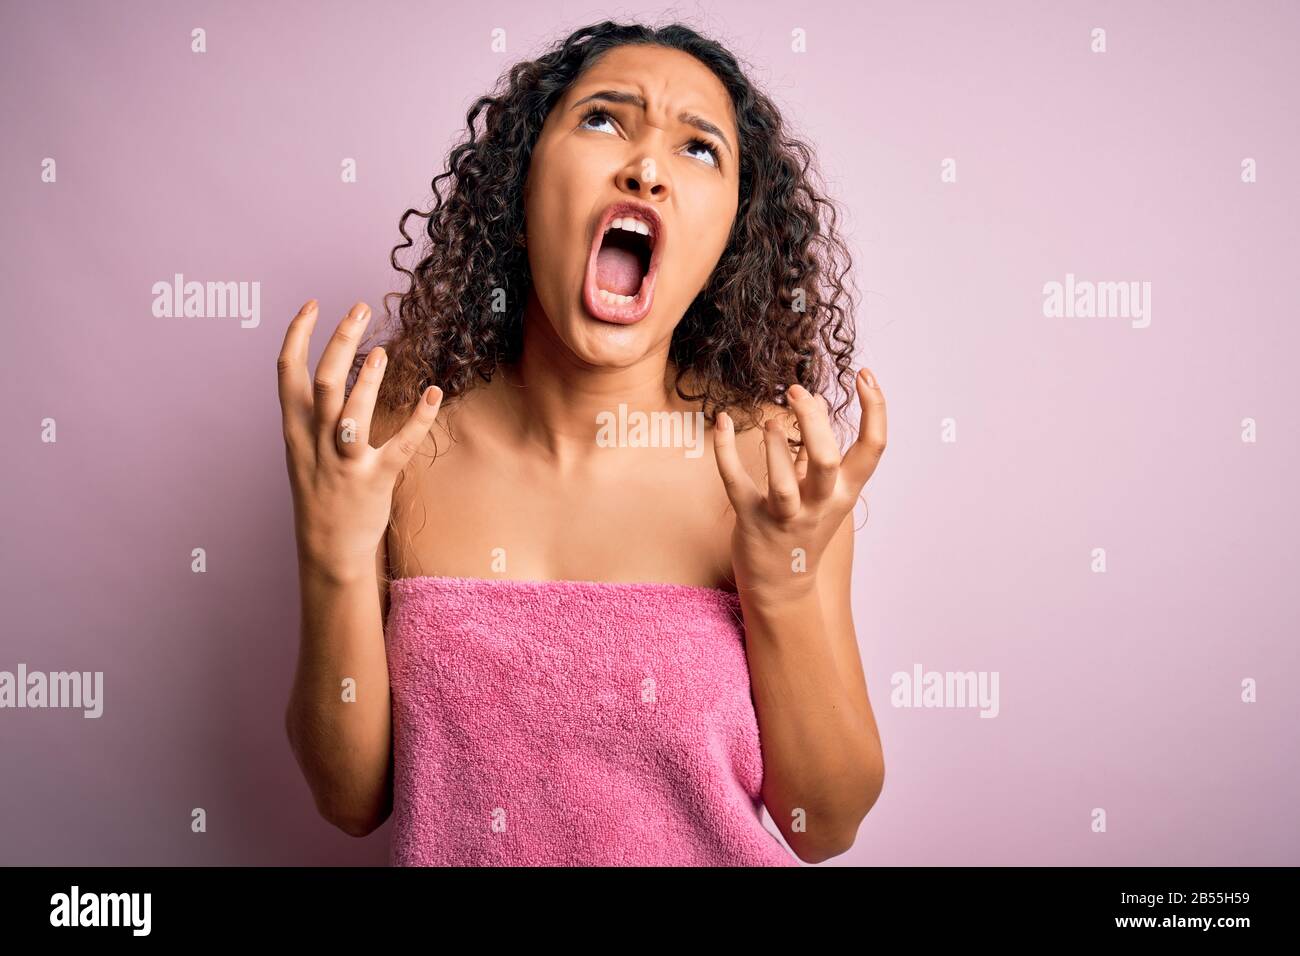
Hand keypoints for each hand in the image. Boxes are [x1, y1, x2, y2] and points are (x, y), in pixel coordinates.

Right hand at [276, 299, 442, 578]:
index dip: (296, 335)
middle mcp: (317, 444)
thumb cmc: (320, 495)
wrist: (327, 551)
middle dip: (338, 341)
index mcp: (296, 432)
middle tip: (359, 309)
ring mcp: (345, 464)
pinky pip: (400, 446)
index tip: (312, 305)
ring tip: (382, 351)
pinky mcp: (376, 481)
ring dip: (367, 379)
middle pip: (322, 383)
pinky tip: (433, 393)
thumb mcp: (302, 453)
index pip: (286, 374)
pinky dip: (419, 418)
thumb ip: (310, 415)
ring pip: (351, 413)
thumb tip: (326, 372)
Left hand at [713, 368, 886, 603]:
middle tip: (797, 392)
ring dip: (774, 446)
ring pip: (783, 483)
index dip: (875, 410)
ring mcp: (785, 516)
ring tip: (769, 422)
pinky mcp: (751, 521)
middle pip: (827, 461)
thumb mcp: (823, 492)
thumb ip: (820, 448)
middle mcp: (820, 505)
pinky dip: (725, 450)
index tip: (864, 376)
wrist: (783, 586)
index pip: (873, 449)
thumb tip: (817, 403)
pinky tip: (722, 421)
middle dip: (812, 421)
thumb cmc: (804, 529)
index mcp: (844, 493)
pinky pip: (736, 484)